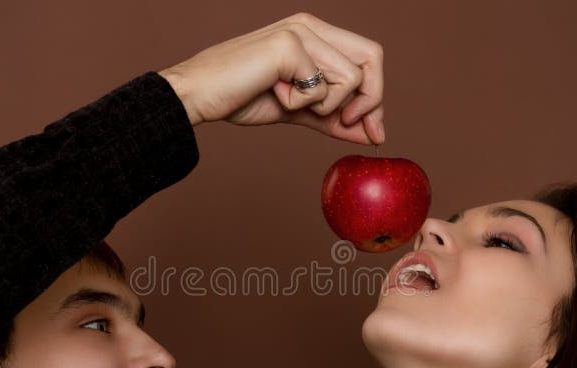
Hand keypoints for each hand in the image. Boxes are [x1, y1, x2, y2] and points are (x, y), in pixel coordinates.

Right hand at [159, 12, 383, 144]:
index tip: (373, 130)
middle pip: (372, 59)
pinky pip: (320, 90)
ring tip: (288, 100)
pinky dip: (298, 105)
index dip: (376, 95)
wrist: (200, 96)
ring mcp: (301, 31)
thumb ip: (333, 118)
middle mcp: (310, 25)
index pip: (367, 57)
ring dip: (323, 106)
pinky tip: (273, 93)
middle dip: (369, 100)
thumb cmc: (241, 98)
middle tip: (347, 124)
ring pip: (349, 79)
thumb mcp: (298, 111)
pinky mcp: (289, 45)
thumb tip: (373, 134)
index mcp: (315, 33)